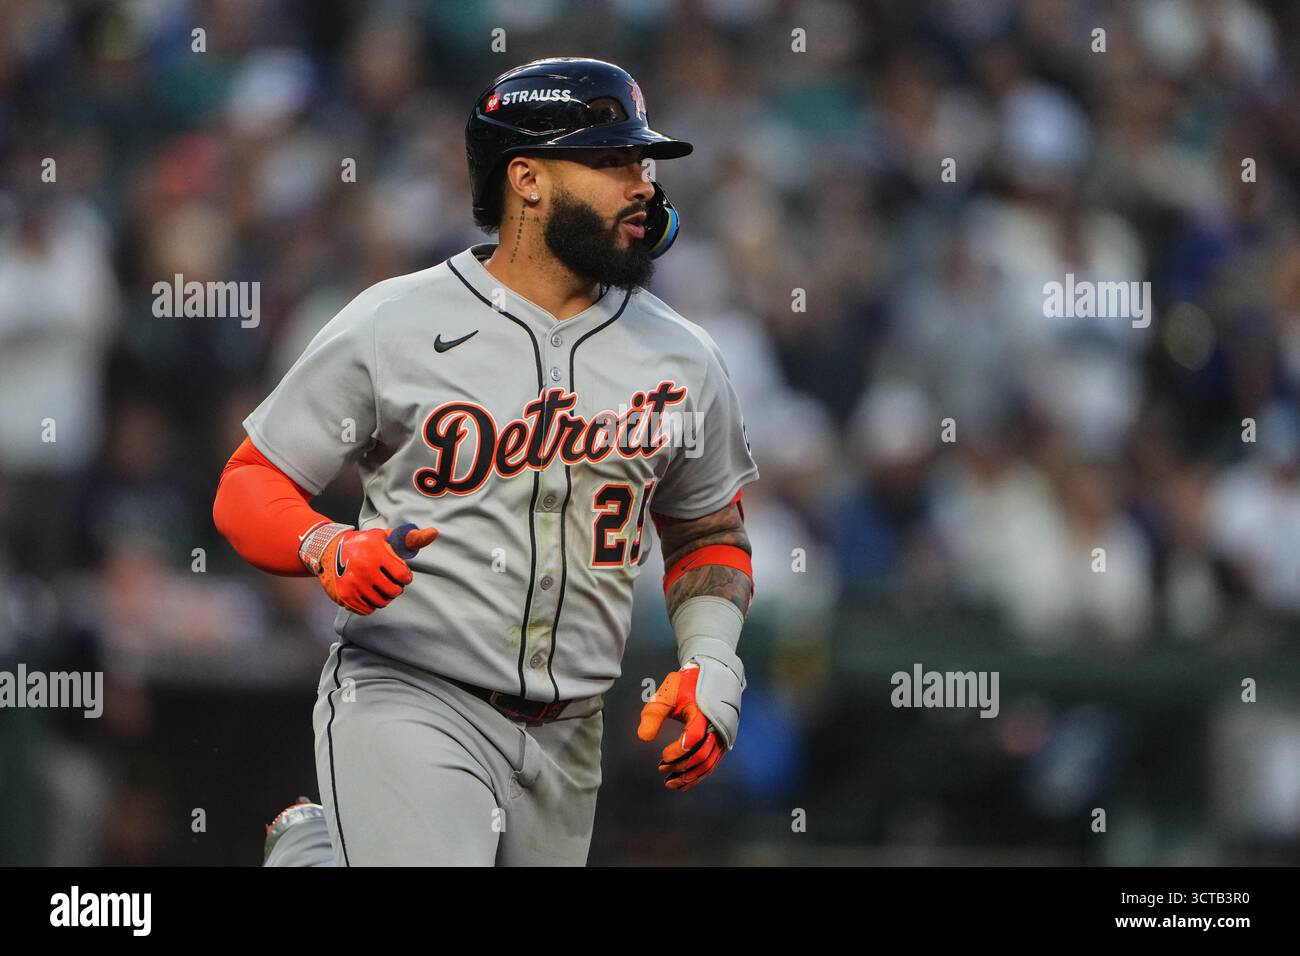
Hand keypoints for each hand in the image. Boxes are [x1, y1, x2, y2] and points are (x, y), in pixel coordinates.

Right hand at [313, 523, 437, 615]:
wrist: (328, 551)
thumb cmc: (363, 544)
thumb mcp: (384, 537)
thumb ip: (409, 538)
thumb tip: (434, 533)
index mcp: (376, 553)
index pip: (403, 576)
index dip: (405, 577)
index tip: (400, 574)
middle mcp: (364, 569)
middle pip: (394, 592)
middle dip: (395, 588)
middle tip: (388, 582)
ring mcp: (353, 583)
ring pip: (381, 602)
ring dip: (383, 597)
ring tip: (377, 587)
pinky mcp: (345, 596)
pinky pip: (367, 610)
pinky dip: (370, 605)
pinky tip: (366, 593)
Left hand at [637, 663, 725, 790]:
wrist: (711, 676)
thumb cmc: (686, 686)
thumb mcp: (667, 695)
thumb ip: (654, 715)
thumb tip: (644, 738)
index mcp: (703, 712)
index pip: (693, 737)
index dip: (678, 750)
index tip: (663, 755)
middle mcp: (716, 726)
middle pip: (702, 755)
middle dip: (681, 767)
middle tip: (662, 770)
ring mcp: (721, 735)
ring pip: (708, 763)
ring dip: (690, 776)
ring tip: (671, 782)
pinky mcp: (721, 742)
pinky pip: (712, 763)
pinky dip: (698, 775)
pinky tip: (684, 781)